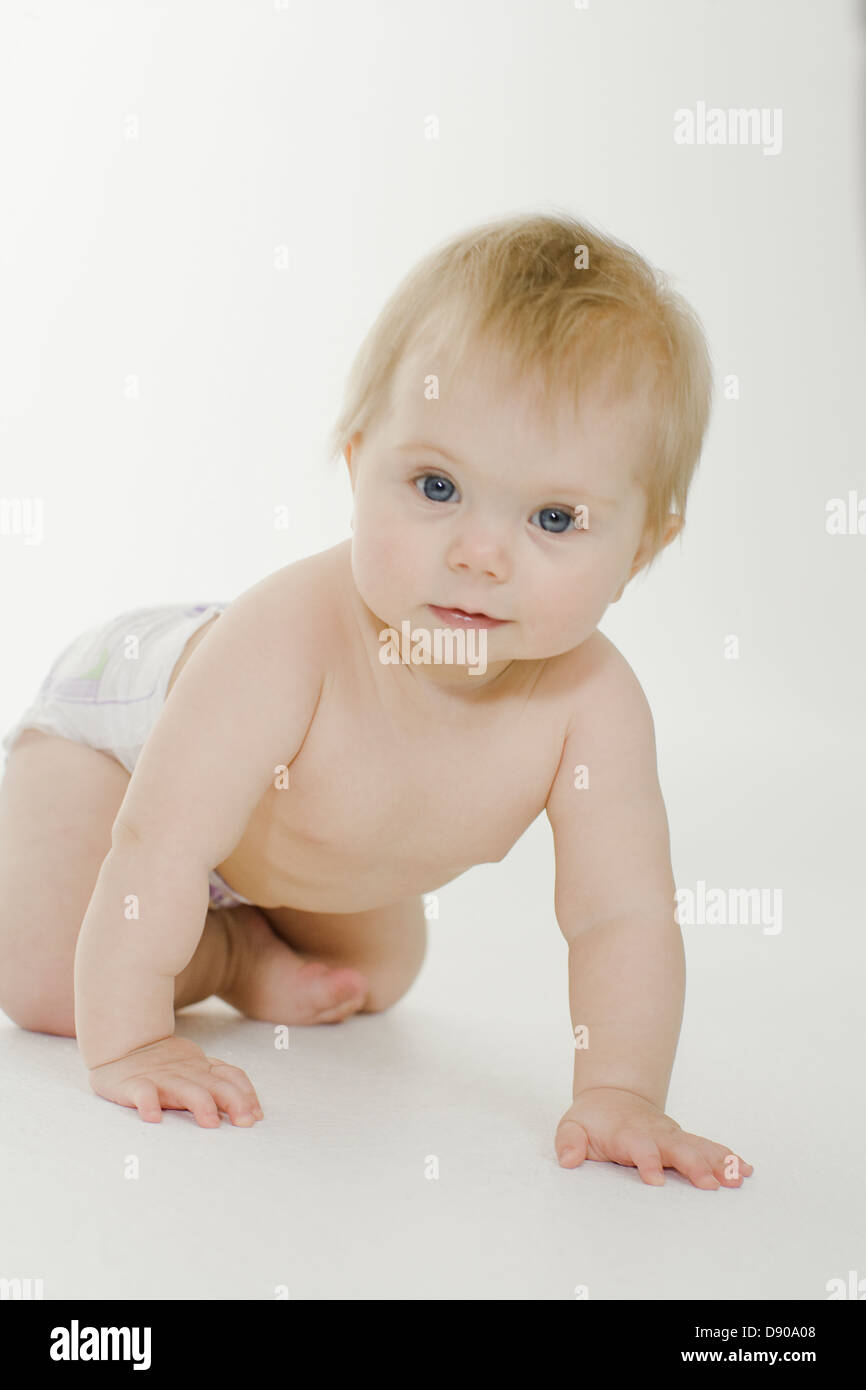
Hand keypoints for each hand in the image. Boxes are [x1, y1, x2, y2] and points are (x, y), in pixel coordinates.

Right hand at [88, 1035, 263, 1127]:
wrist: (124, 1044)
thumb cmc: (166, 1065)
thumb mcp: (198, 1069)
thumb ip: (222, 1085)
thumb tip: (254, 1112)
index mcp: (202, 1069)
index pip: (232, 1077)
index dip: (247, 1095)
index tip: (256, 1116)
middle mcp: (186, 1073)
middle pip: (215, 1085)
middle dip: (234, 1102)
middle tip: (245, 1123)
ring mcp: (161, 1078)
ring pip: (185, 1089)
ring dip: (200, 1104)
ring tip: (210, 1122)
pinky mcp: (135, 1084)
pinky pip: (143, 1093)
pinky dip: (148, 1104)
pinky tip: (153, 1118)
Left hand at [554, 1087, 753, 1188]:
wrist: (614, 1097)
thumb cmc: (593, 1119)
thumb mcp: (572, 1126)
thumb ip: (569, 1141)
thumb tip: (568, 1159)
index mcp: (627, 1133)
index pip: (638, 1147)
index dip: (647, 1162)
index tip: (656, 1180)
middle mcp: (655, 1134)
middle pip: (677, 1148)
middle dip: (694, 1166)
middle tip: (710, 1184)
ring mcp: (672, 1136)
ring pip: (698, 1147)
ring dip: (718, 1162)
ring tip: (737, 1177)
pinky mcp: (684, 1141)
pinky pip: (708, 1148)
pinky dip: (726, 1157)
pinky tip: (744, 1169)